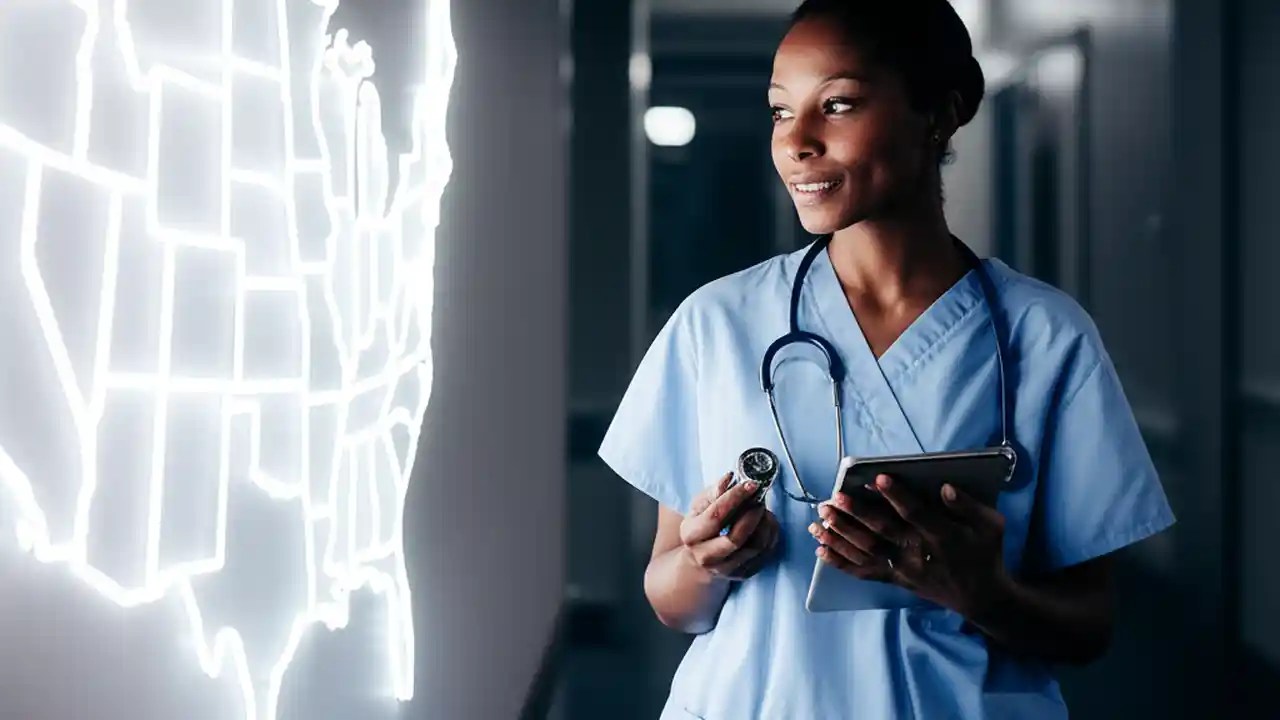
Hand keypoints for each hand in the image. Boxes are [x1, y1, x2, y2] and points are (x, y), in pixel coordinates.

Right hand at [679, 473, 780, 580]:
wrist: (701, 558)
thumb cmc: (703, 526)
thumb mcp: (700, 506)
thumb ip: (714, 492)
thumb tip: (728, 479)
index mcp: (691, 535)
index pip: (715, 517)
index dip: (735, 498)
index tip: (751, 485)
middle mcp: (706, 556)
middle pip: (735, 538)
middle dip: (752, 515)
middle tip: (759, 499)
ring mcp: (726, 569)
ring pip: (755, 547)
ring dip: (764, 524)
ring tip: (763, 510)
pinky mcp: (743, 574)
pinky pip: (765, 553)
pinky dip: (771, 535)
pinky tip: (765, 522)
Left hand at [812, 474, 1010, 617]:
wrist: (981, 598)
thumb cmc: (985, 553)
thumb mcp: (991, 526)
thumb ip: (968, 506)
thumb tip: (945, 488)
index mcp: (943, 537)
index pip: (915, 514)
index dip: (896, 496)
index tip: (876, 479)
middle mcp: (919, 554)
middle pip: (882, 533)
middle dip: (856, 515)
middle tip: (834, 499)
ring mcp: (904, 570)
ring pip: (866, 552)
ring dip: (840, 536)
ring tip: (819, 520)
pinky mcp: (895, 580)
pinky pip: (864, 573)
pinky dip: (841, 563)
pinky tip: (820, 550)